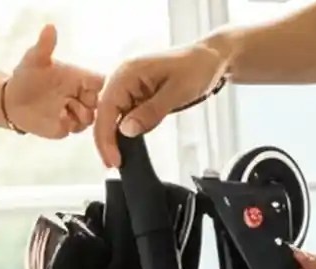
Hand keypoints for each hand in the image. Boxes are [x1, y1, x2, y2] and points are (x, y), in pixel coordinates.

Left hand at [4, 25, 104, 138]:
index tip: (83, 85)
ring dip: (80, 116)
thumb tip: (49, 27)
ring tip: (64, 109)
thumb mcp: (34, 59)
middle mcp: (79, 96)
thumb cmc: (27, 76)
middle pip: (98, 103)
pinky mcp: (63, 127)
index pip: (99, 82)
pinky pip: (73, 130)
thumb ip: (44, 46)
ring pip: (89, 119)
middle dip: (90, 104)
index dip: (96, 85)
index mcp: (78, 78)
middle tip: (72, 99)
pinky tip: (57, 118)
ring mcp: (72, 113)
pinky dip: (68, 125)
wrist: (11, 100)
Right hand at [93, 41, 228, 167]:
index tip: (114, 159)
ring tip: (119, 158)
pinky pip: (123, 114)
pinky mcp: (134, 93)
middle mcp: (122, 77)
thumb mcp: (177, 91)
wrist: (211, 59)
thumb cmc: (197, 67)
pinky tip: (127, 144)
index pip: (106, 108)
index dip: (106, 137)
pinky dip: (124, 130)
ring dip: (113, 137)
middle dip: (106, 140)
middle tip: (114, 163)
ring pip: (111, 116)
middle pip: (104, 113)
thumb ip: (150, 111)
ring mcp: (127, 85)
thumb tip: (125, 130)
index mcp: (127, 72)